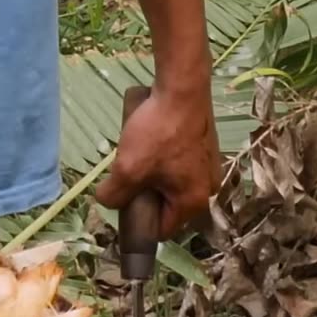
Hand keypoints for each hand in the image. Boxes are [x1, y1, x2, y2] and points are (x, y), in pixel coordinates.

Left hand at [100, 75, 220, 237]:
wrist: (182, 87)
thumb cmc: (158, 132)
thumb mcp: (127, 168)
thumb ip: (113, 194)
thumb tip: (106, 201)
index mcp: (195, 202)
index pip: (162, 229)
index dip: (138, 221)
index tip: (123, 202)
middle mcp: (208, 189)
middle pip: (167, 204)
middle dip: (146, 194)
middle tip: (129, 175)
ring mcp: (210, 166)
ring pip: (172, 181)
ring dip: (154, 173)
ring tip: (140, 154)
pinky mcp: (206, 146)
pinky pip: (180, 163)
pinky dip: (165, 157)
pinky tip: (153, 140)